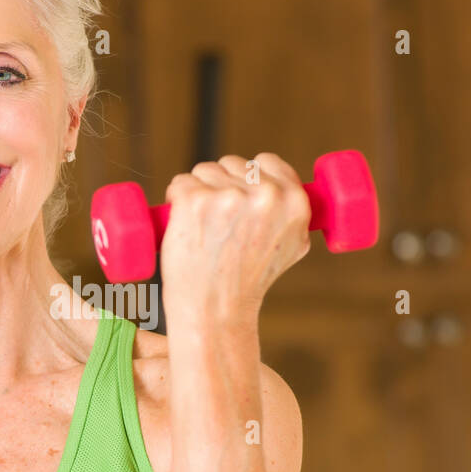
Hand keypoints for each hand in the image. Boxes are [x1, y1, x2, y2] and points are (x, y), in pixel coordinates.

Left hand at [160, 152, 311, 324]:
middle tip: (220, 225)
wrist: (216, 309)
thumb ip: (294, 214)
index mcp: (295, 202)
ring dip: (199, 193)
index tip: (240, 197)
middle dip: (222, 186)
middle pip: (232, 164)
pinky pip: (180, 183)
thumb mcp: (293, 248)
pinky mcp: (194, 200)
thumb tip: (288, 188)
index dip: (249, 178)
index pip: (267, 161)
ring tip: (204, 229)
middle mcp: (265, 195)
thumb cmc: (248, 282)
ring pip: (204, 171)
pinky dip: (176, 201)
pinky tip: (186, 226)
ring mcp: (228, 196)